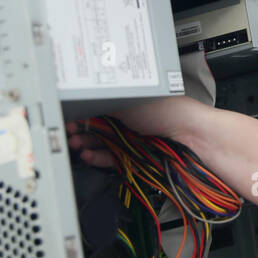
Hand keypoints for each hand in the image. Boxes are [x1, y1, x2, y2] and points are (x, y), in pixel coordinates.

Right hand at [66, 96, 207, 168]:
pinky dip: (98, 158)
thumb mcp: (129, 99)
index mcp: (129, 98)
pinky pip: (111, 158)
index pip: (97, 104)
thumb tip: (81, 101)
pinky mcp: (134, 157)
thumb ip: (104, 101)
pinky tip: (88, 156)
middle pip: (97, 125)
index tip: (65, 116)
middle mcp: (130, 118)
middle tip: (68, 132)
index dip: (80, 111)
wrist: (192, 138)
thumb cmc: (168, 111)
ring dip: (86, 144)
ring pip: (102, 143)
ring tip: (76, 145)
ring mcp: (132, 138)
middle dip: (80, 129)